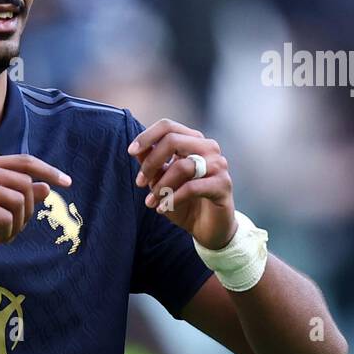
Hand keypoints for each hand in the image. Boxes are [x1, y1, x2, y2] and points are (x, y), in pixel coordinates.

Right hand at [0, 154, 70, 264]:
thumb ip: (17, 196)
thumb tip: (47, 187)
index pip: (24, 161)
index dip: (48, 170)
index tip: (67, 182)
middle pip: (26, 184)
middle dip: (30, 211)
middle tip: (18, 230)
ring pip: (19, 201)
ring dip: (19, 224)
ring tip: (7, 236)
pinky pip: (6, 217)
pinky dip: (8, 233)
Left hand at [127, 118, 235, 248]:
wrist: (207, 227)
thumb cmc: (183, 201)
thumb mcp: (161, 181)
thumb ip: (151, 163)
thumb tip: (137, 149)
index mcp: (193, 141)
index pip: (168, 126)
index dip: (146, 137)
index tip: (130, 152)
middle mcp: (208, 148)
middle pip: (173, 140)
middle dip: (151, 162)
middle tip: (140, 183)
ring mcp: (218, 165)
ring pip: (182, 165)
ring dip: (161, 185)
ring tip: (151, 201)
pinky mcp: (223, 185)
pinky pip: (192, 188)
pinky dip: (172, 199)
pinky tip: (162, 209)